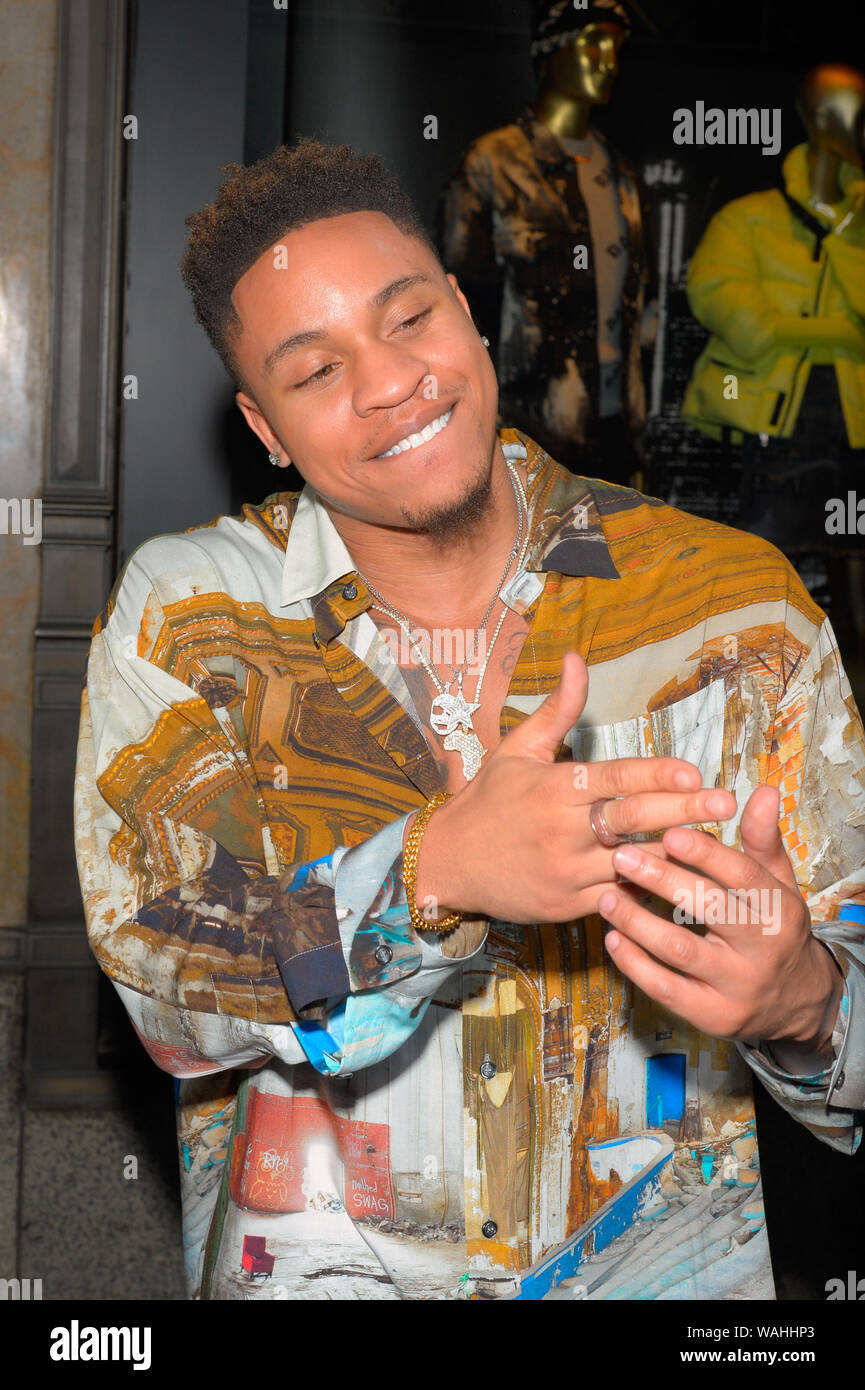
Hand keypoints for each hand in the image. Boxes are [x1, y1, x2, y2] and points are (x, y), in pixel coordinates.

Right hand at [415, 651, 736, 924]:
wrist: (449, 862)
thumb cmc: (488, 800)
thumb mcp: (518, 749)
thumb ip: (558, 709)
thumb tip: (575, 659)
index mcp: (553, 788)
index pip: (614, 778)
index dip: (655, 774)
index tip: (692, 771)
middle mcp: (561, 830)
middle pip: (633, 820)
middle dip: (683, 811)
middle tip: (724, 803)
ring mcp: (565, 871)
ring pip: (632, 863)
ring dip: (674, 852)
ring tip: (716, 842)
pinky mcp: (567, 906)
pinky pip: (618, 894)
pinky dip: (647, 885)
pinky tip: (680, 877)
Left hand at [598, 783, 843, 1046]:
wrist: (795, 1001)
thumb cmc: (774, 928)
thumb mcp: (778, 883)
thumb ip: (763, 839)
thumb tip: (764, 790)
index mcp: (779, 910)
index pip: (743, 876)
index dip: (706, 853)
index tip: (670, 831)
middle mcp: (762, 949)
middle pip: (709, 909)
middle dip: (662, 880)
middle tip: (621, 856)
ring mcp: (736, 987)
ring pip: (680, 950)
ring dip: (637, 921)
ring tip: (607, 895)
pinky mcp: (711, 1016)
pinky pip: (665, 988)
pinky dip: (634, 963)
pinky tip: (613, 937)